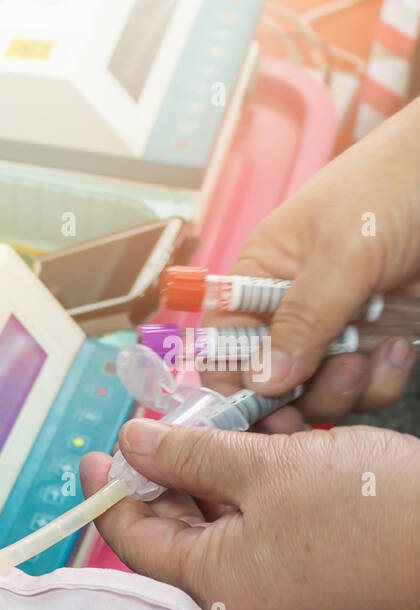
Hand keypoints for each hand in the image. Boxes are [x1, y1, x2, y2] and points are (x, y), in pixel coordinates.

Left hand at [79, 419, 419, 609]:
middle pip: (184, 530)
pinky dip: (271, 490)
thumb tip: (134, 443)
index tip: (99, 455)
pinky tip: (289, 444)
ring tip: (246, 422)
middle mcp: (244, 603)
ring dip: (231, 471)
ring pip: (234, 524)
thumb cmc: (378, 514)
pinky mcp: (322, 585)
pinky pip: (275, 533)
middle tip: (174, 425)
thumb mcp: (268, 466)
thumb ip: (190, 455)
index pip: (135, 540)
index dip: (112, 492)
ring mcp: (286, 598)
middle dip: (177, 472)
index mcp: (214, 586)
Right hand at [204, 98, 419, 431]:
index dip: (232, 384)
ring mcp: (336, 328)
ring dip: (346, 389)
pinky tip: (400, 347)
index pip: (223, 346)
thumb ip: (303, 318)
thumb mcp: (343, 250)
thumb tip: (262, 382)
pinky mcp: (378, 340)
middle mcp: (291, 310)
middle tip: (329, 384)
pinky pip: (366, 386)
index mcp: (259, 279)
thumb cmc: (396, 183)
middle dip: (298, 394)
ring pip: (319, 391)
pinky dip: (383, 380)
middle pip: (271, 382)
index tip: (258, 412)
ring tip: (371, 356)